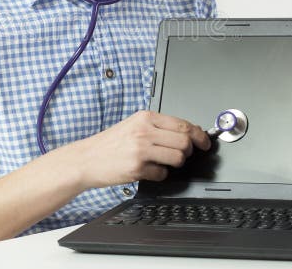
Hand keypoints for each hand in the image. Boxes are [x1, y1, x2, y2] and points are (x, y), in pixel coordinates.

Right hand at [68, 110, 211, 189]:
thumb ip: (157, 126)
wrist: (86, 158)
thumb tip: (186, 132)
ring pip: (178, 158)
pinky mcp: (137, 168)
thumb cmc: (110, 143)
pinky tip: (148, 170)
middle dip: (188, 151)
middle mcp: (144, 131)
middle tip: (182, 154)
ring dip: (175, 163)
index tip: (205, 142)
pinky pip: (162, 174)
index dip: (200, 135)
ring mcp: (141, 150)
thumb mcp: (133, 124)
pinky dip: (160, 175)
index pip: (183, 124)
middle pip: (185, 142)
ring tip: (162, 162)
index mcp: (145, 117)